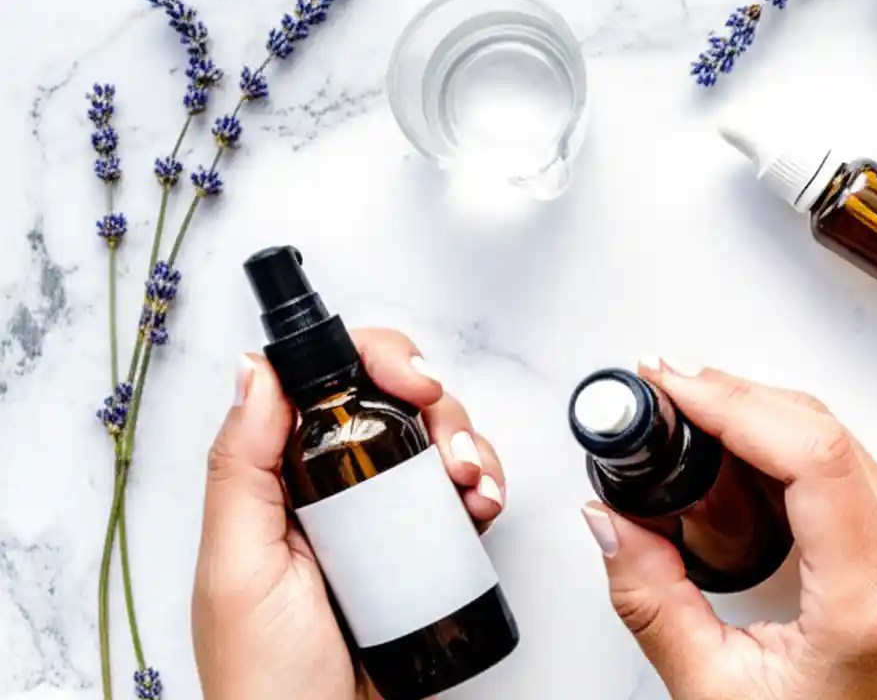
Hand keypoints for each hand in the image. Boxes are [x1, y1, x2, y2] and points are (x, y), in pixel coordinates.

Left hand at [192, 328, 506, 699]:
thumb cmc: (265, 678)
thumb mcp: (238, 568)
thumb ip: (240, 467)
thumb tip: (256, 369)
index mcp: (275, 480)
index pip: (321, 384)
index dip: (373, 361)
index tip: (409, 381)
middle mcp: (329, 489)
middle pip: (391, 402)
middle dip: (435, 405)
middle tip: (448, 445)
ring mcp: (380, 518)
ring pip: (433, 442)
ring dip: (469, 445)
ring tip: (474, 486)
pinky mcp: (421, 548)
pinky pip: (459, 494)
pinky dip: (485, 484)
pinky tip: (485, 505)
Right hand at [582, 361, 876, 699]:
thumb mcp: (719, 697)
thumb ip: (653, 603)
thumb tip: (609, 522)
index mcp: (873, 602)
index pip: (813, 454)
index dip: (733, 401)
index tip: (670, 386)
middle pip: (826, 433)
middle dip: (736, 397)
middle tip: (664, 394)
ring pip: (844, 441)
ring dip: (764, 416)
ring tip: (691, 420)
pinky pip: (858, 470)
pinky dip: (794, 447)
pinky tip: (743, 453)